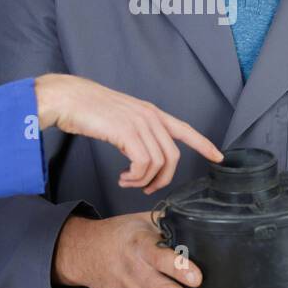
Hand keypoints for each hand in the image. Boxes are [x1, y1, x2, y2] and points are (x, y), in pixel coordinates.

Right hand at [34, 74, 222, 193]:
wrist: (69, 99)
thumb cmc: (89, 110)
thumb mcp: (121, 119)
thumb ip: (137, 132)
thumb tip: (143, 157)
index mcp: (151, 112)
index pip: (185, 129)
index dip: (203, 144)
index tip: (219, 157)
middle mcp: (150, 116)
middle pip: (173, 156)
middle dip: (163, 179)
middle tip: (146, 189)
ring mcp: (140, 123)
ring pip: (158, 163)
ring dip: (143, 181)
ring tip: (126, 181)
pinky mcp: (127, 132)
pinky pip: (143, 165)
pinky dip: (135, 178)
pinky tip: (122, 177)